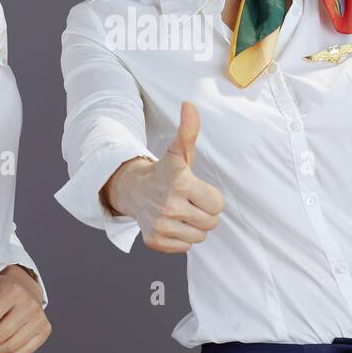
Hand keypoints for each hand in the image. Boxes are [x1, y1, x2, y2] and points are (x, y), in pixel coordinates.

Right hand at [102, 101, 224, 253]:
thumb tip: (190, 104)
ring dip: (193, 227)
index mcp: (180, 182)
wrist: (133, 190)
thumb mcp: (179, 152)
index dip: (210, 198)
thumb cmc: (164, 172)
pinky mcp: (154, 241)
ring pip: (199, 237)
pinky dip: (180, 238)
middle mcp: (169, 205)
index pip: (217, 204)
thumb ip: (189, 130)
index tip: (196, 189)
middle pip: (211, 222)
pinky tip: (170, 223)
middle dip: (203, 213)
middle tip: (188, 201)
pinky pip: (185, 248)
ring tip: (180, 212)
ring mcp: (160, 225)